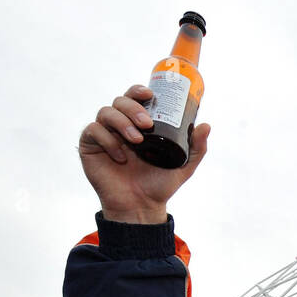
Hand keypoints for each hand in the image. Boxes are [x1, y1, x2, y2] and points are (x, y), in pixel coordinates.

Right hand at [79, 85, 210, 223]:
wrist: (141, 206)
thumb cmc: (159, 185)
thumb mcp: (184, 166)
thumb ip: (196, 148)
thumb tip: (206, 125)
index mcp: (139, 124)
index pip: (135, 98)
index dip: (138, 91)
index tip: (150, 94)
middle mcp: (120, 125)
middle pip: (120, 101)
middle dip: (133, 108)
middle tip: (147, 124)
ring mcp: (104, 134)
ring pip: (106, 112)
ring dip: (122, 122)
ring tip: (136, 141)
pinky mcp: (90, 145)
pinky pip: (93, 130)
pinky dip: (107, 139)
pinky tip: (120, 156)